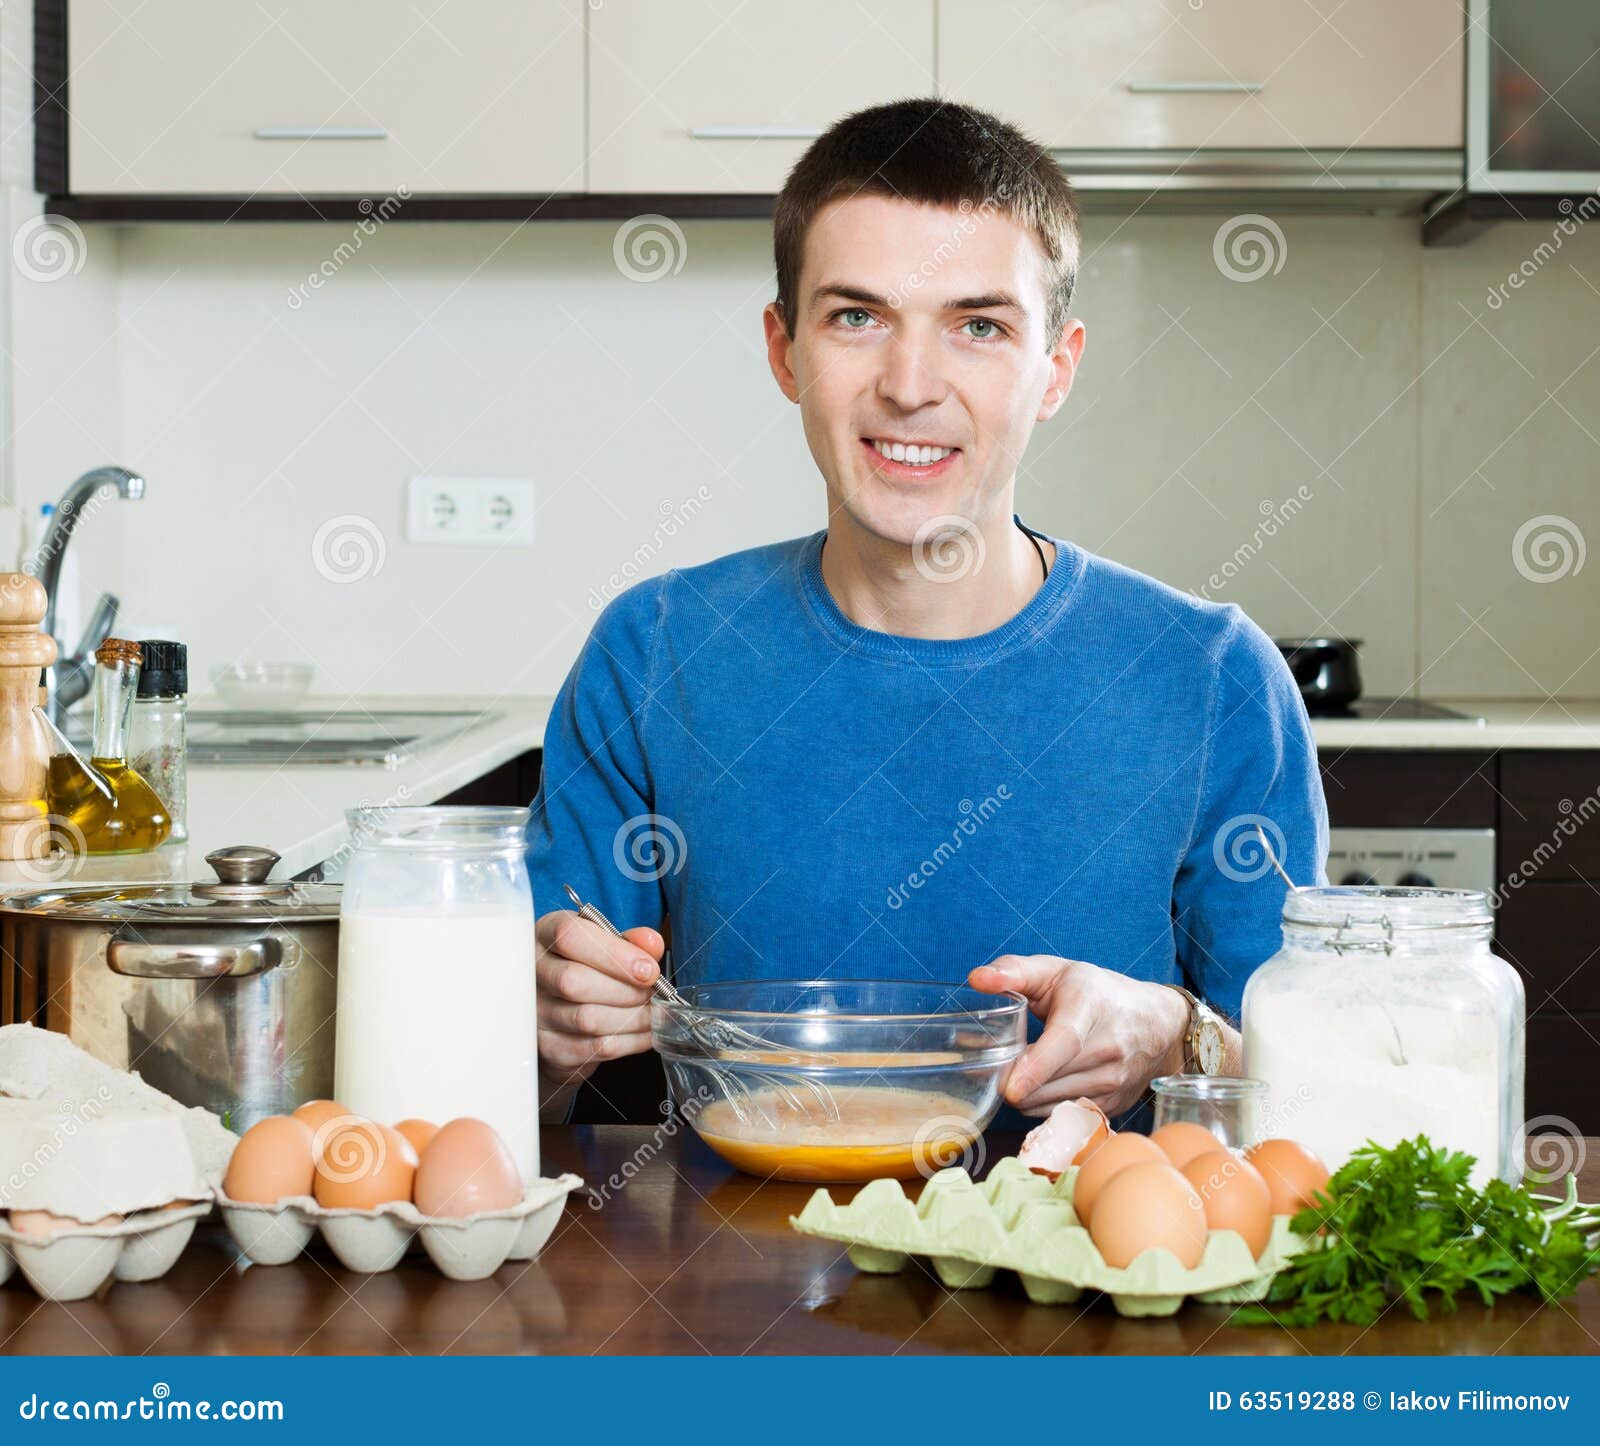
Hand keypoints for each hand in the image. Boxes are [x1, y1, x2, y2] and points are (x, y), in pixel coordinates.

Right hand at [536, 909, 664, 1116]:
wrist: (565, 1013)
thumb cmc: (589, 969)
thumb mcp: (608, 944)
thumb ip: (632, 941)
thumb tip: (651, 942)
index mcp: (546, 934)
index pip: (570, 936)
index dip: (616, 954)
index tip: (649, 970)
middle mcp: (532, 972)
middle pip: (573, 982)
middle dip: (626, 990)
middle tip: (652, 993)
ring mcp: (536, 1013)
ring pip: (586, 1019)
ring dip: (631, 1018)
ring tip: (651, 1012)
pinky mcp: (548, 1047)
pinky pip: (594, 1048)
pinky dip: (630, 1041)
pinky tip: (644, 1032)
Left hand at [967, 955, 1188, 1116]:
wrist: (1158, 1023)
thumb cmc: (1099, 993)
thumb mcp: (1058, 970)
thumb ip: (1014, 971)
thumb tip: (977, 978)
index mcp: (1089, 1007)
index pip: (1065, 1043)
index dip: (1036, 1067)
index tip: (1010, 1087)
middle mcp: (1108, 1048)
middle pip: (1052, 1082)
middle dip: (1016, 1083)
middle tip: (997, 1069)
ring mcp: (1113, 1081)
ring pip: (1055, 1104)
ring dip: (1028, 1097)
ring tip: (1020, 1074)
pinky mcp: (1113, 1106)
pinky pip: (1066, 1117)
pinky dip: (1045, 1108)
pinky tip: (1040, 1089)